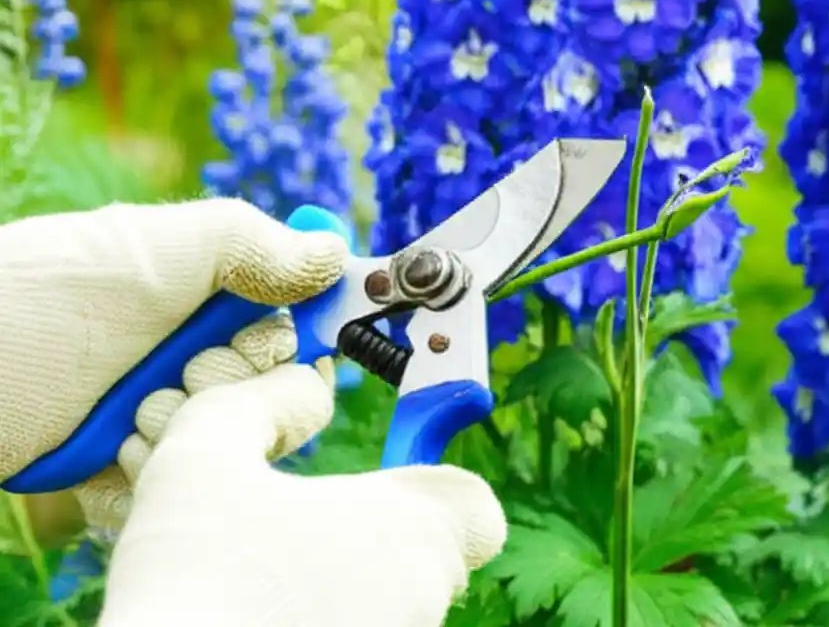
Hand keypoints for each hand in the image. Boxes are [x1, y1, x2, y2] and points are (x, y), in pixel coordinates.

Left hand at [0, 198, 347, 527]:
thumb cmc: (37, 299)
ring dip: (181, 435)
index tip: (254, 345)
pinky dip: (148, 481)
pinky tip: (110, 458)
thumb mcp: (150, 249)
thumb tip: (335, 252)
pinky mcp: (123, 470)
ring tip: (125, 418)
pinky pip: (174, 489)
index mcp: (201, 297)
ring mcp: (156, 413)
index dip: (284, 343)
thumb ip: (251, 242)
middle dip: (226, 389)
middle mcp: (187, 352)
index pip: (292, 328)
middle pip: (271, 395)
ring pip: (226, 447)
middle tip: (175, 373)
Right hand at [97, 353, 506, 626]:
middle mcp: (424, 596)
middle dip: (370, 546)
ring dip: (342, 593)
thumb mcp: (204, 454)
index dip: (432, 490)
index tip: (380, 484)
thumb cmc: (193, 578)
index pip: (473, 506)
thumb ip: (260, 405)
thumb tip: (299, 386)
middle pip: (426, 561)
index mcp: (412, 526)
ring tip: (257, 591)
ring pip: (390, 610)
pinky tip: (256, 624)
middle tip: (293, 539)